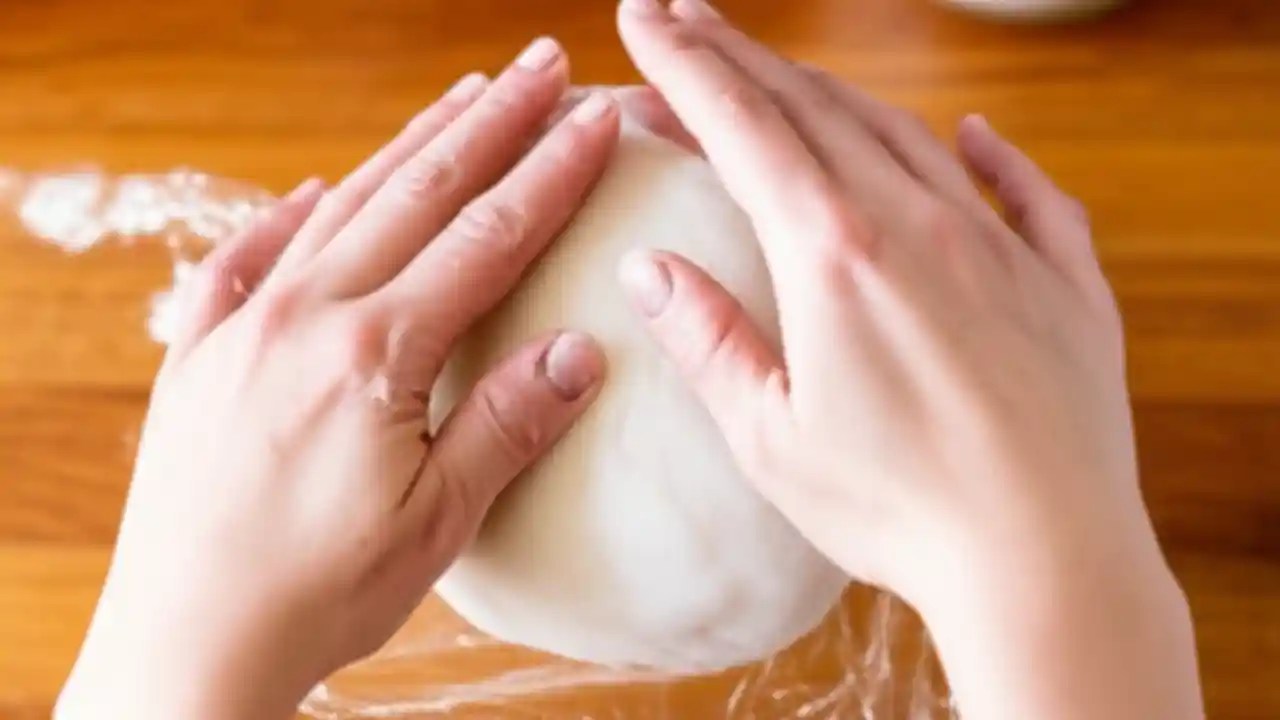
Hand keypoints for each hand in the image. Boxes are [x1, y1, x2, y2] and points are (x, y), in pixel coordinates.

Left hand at [57, 38, 617, 719]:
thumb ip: (508, 422)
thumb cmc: (319, 593)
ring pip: (339, 209)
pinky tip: (313, 189)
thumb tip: (584, 348)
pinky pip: (241, 261)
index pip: (485, 240)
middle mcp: (301, 316)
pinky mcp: (199, 356)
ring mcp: (241, 328)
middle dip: (489, 124)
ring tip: (461, 97)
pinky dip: (284, 216)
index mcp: (371, 353)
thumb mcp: (437, 520)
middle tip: (540, 63)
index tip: (593, 119)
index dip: (548, 174)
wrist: (186, 643)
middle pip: (415, 194)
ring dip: (407, 147)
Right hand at [614, 2, 1200, 718]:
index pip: (743, 127)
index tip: (645, 17)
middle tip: (688, 17)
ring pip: (904, 133)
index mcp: (835, 255)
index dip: (687, 65)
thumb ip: (708, 340)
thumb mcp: (771, 438)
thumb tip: (646, 266)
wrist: (1047, 560)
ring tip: (788, 75)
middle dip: (741, 56)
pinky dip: (990, 152)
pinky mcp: (1063, 281)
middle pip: (815, 108)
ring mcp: (998, 243)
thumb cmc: (899, 511)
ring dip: (835, 94)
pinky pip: (1025, 191)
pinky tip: (971, 132)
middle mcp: (919, 222)